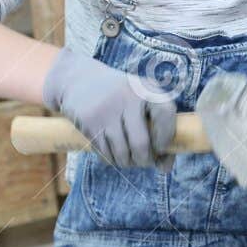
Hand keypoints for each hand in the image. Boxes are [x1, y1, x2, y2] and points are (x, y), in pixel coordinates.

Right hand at [40, 50, 176, 169]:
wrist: (79, 78)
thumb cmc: (120, 95)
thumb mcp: (141, 97)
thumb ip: (158, 127)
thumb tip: (165, 168)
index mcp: (145, 89)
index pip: (165, 114)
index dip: (167, 138)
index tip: (162, 148)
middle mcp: (126, 98)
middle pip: (141, 144)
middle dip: (145, 160)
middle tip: (144, 161)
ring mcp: (105, 111)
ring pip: (121, 153)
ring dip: (127, 163)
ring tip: (129, 158)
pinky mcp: (88, 122)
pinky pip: (104, 153)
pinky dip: (111, 159)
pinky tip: (113, 152)